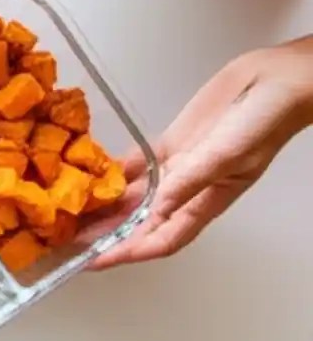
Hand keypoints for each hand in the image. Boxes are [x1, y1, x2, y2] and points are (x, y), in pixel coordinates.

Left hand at [90, 37, 312, 268]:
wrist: (276, 80)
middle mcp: (187, 189)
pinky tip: (88, 174)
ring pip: (134, 194)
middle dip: (106, 233)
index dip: (126, 252)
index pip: (160, 239)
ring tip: (68, 211)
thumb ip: (189, 180)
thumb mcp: (227, 154)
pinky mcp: (172, 142)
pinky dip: (113, 171)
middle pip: (139, 221)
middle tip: (65, 238)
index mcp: (206, 201)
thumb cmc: (263, 121)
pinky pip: (137, 164)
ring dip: (104, 204)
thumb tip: (156, 208)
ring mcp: (178, 165)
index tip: (92, 260)